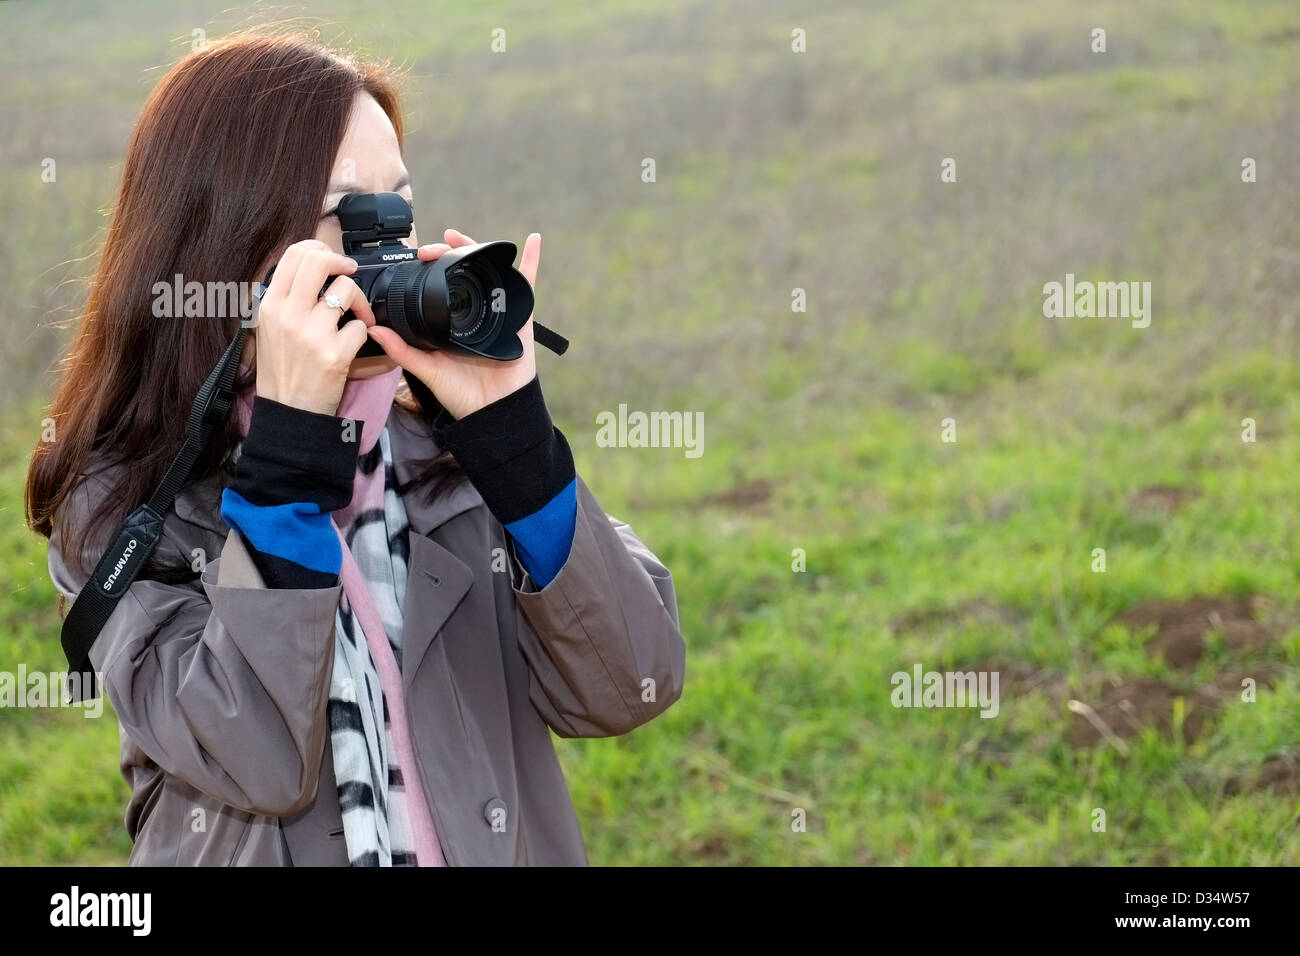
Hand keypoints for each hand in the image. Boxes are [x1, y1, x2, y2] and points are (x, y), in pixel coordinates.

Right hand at [250, 239, 375, 415]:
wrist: (289, 412)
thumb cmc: (283, 370)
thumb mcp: (269, 328)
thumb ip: (286, 299)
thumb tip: (310, 268)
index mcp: (270, 305)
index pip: (293, 255)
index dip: (319, 248)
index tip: (332, 258)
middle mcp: (288, 314)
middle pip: (319, 261)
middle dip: (341, 262)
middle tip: (350, 272)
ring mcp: (311, 333)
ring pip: (347, 290)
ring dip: (359, 302)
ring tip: (356, 316)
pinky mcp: (334, 353)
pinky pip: (361, 326)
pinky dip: (363, 332)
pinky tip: (353, 343)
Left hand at [365, 228, 540, 419]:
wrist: (492, 412)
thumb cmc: (462, 395)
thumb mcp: (426, 369)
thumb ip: (403, 350)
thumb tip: (375, 329)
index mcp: (454, 321)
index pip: (444, 284)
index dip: (433, 267)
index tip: (418, 256)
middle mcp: (476, 312)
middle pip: (466, 272)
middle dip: (450, 253)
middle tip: (434, 247)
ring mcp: (498, 312)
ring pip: (490, 272)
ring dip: (478, 248)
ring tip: (460, 237)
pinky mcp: (519, 317)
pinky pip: (528, 285)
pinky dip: (531, 261)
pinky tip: (531, 241)